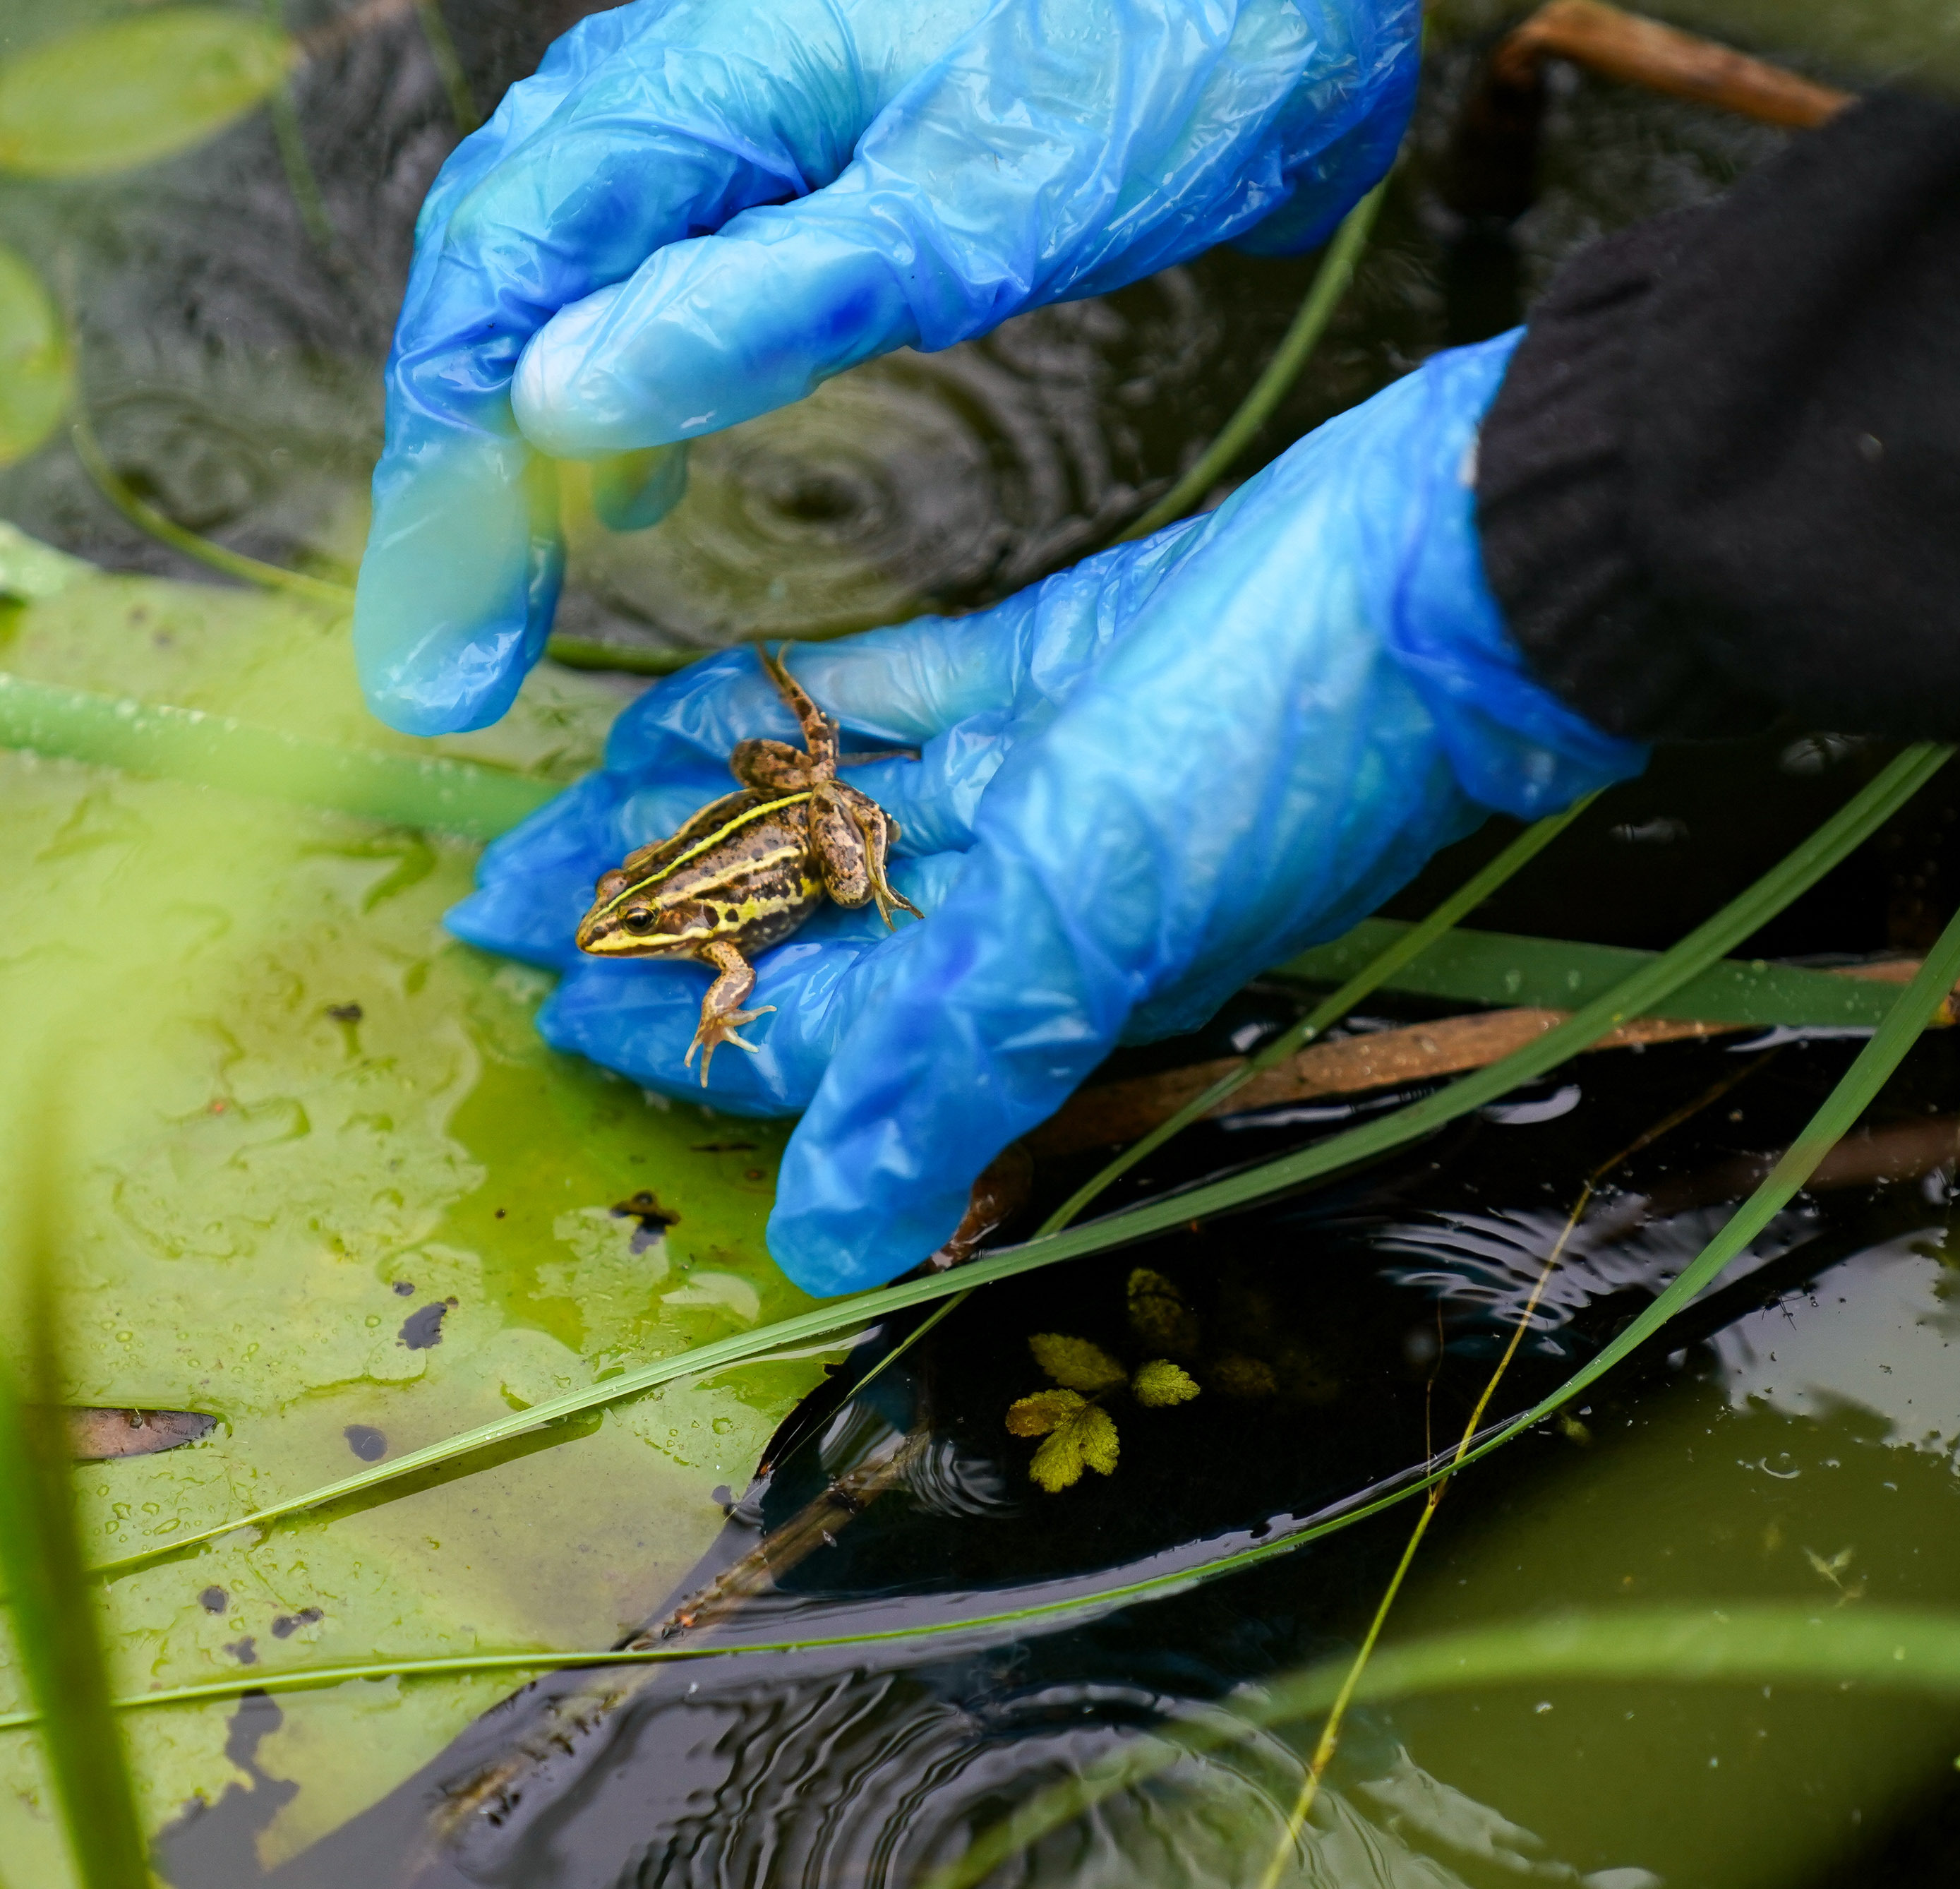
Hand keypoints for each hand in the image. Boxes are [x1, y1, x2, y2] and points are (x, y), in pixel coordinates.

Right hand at [354, 0, 1421, 734]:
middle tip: (454, 665)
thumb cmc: (1154, 64)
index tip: (445, 655)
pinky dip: (612, 386)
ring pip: (558, 276)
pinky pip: (646, 267)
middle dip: (456, 479)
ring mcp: (731, 108)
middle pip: (494, 278)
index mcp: (694, 78)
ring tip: (514, 595)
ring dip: (519, 441)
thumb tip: (555, 407)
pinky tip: (628, 481)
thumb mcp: (962, 214)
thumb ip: (758, 304)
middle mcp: (679, 79)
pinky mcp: (798, 154)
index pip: (492, 280)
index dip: (445, 476)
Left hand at [450, 336, 1647, 1294]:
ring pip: (836, 814)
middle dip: (653, 911)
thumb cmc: (1279, 747)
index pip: (816, 1030)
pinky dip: (799, 709)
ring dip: (705, 807)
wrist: (1458, 564)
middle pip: (802, 926)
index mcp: (1034, 985)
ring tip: (568, 796)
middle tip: (501, 890)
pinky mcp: (1066, 663)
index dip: (674, 1025)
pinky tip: (694, 701)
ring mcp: (1049, 783)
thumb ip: (954, 1073)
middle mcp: (1032, 902)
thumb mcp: (1094, 919)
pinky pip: (900, 700)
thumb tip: (833, 1253)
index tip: (538, 1002)